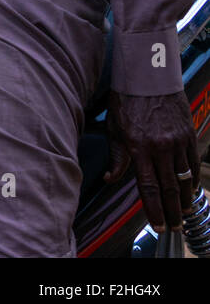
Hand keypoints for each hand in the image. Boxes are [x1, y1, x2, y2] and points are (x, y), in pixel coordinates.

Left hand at [103, 91, 200, 231]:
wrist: (148, 77)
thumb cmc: (126, 101)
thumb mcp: (114, 128)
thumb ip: (116, 157)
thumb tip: (110, 179)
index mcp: (139, 146)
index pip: (148, 187)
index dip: (154, 209)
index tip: (157, 225)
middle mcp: (161, 146)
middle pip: (170, 188)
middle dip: (172, 211)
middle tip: (173, 227)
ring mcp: (178, 141)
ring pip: (185, 178)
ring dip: (185, 199)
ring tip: (183, 212)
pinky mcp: (189, 134)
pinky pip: (193, 162)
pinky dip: (193, 178)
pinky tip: (190, 189)